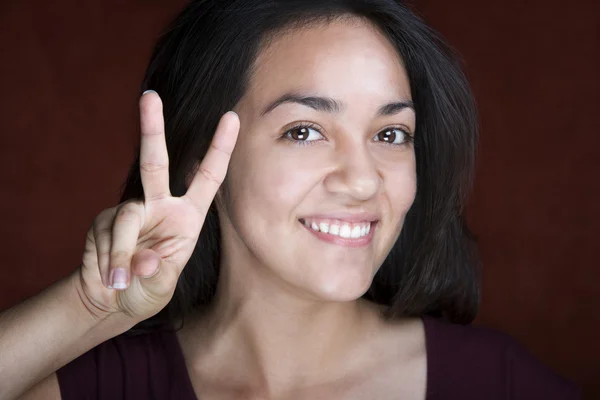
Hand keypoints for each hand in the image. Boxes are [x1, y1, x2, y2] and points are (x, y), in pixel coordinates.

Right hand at [76, 91, 238, 322]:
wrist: (110, 301)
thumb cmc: (146, 291)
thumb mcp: (162, 288)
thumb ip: (158, 273)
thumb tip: (145, 259)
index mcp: (188, 216)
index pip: (207, 177)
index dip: (219, 148)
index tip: (231, 117)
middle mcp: (160, 206)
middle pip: (155, 163)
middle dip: (152, 129)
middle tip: (149, 97)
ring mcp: (130, 211)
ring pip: (126, 218)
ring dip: (121, 252)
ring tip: (120, 280)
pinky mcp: (103, 221)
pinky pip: (107, 236)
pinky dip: (109, 260)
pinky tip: (110, 277)